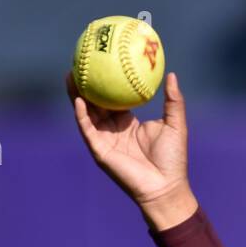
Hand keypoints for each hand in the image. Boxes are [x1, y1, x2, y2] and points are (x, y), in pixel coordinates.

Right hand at [65, 70, 196, 229]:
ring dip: (76, 95)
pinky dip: (82, 115)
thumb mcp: (175, 124)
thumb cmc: (172, 158)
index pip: (111, 98)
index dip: (105, 81)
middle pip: (94, 102)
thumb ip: (173, 101)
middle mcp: (113, 129)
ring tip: (70, 75)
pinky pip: (88, 129)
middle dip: (84, 83)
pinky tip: (80, 100)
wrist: (166, 186)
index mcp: (128, 122)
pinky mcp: (100, 150)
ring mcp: (104, 139)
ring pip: (86, 113)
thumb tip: (171, 74)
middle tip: (79, 61)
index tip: (101, 61)